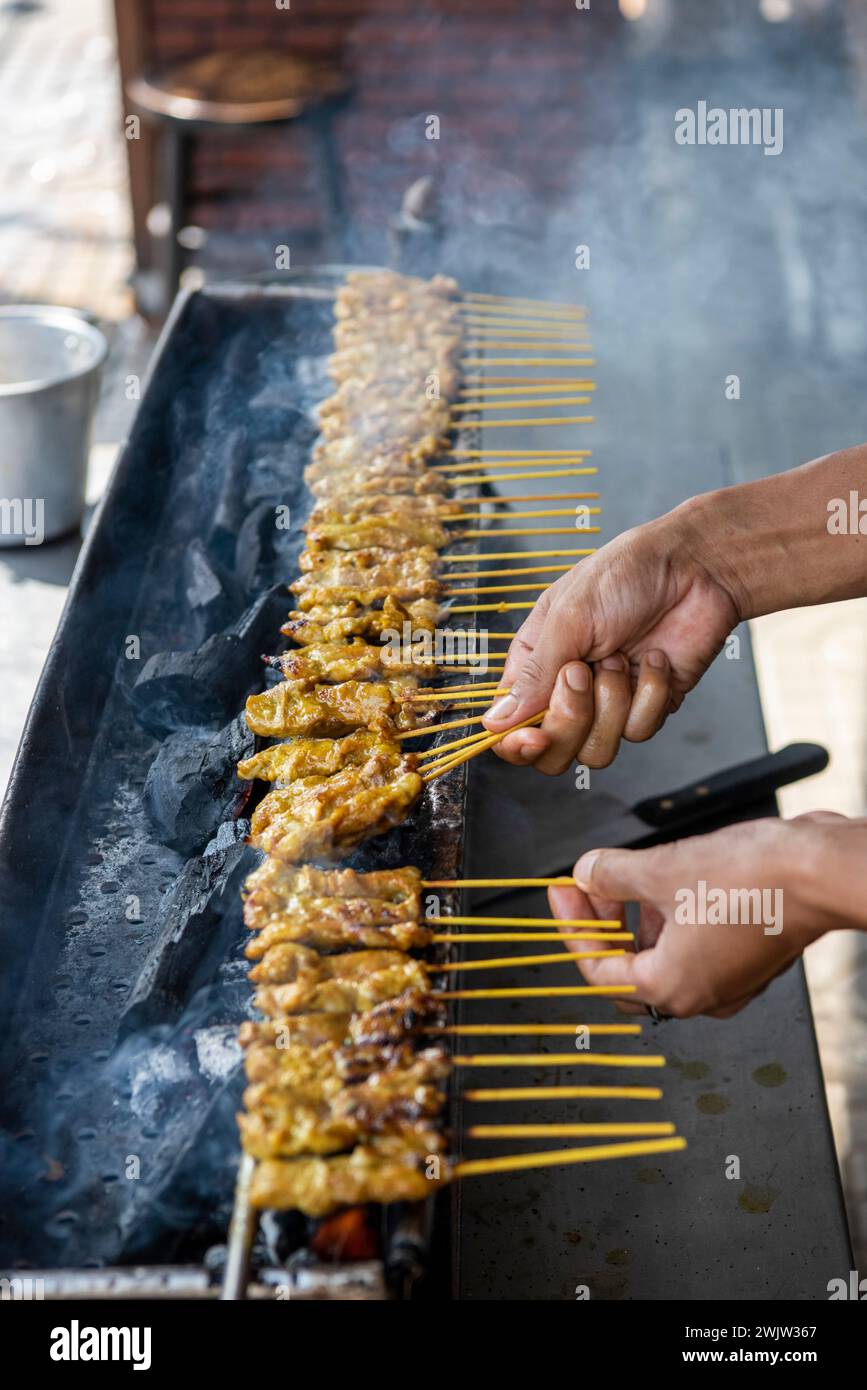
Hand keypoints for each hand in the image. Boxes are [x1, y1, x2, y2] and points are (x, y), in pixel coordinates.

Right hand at [481, 501, 739, 772]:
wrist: (695, 568)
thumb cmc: (624, 576)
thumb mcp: (568, 618)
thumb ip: (533, 676)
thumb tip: (494, 723)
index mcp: (535, 664)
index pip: (509, 726)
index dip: (516, 744)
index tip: (534, 738)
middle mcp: (568, 690)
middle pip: (553, 751)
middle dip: (571, 719)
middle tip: (584, 672)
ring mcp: (609, 703)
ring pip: (597, 751)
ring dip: (612, 703)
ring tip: (622, 656)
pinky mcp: (648, 707)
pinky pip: (639, 732)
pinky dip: (650, 693)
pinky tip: (656, 657)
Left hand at [547, 813, 855, 1018]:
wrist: (820, 870)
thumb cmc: (752, 880)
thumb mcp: (662, 868)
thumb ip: (612, 875)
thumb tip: (588, 873)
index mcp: (669, 988)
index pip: (597, 970)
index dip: (573, 926)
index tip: (562, 891)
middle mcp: (699, 995)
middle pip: (628, 968)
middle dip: (604, 924)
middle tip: (589, 884)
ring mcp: (728, 979)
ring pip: (663, 955)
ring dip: (637, 918)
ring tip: (627, 875)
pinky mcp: (748, 956)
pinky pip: (695, 944)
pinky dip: (672, 918)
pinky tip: (667, 881)